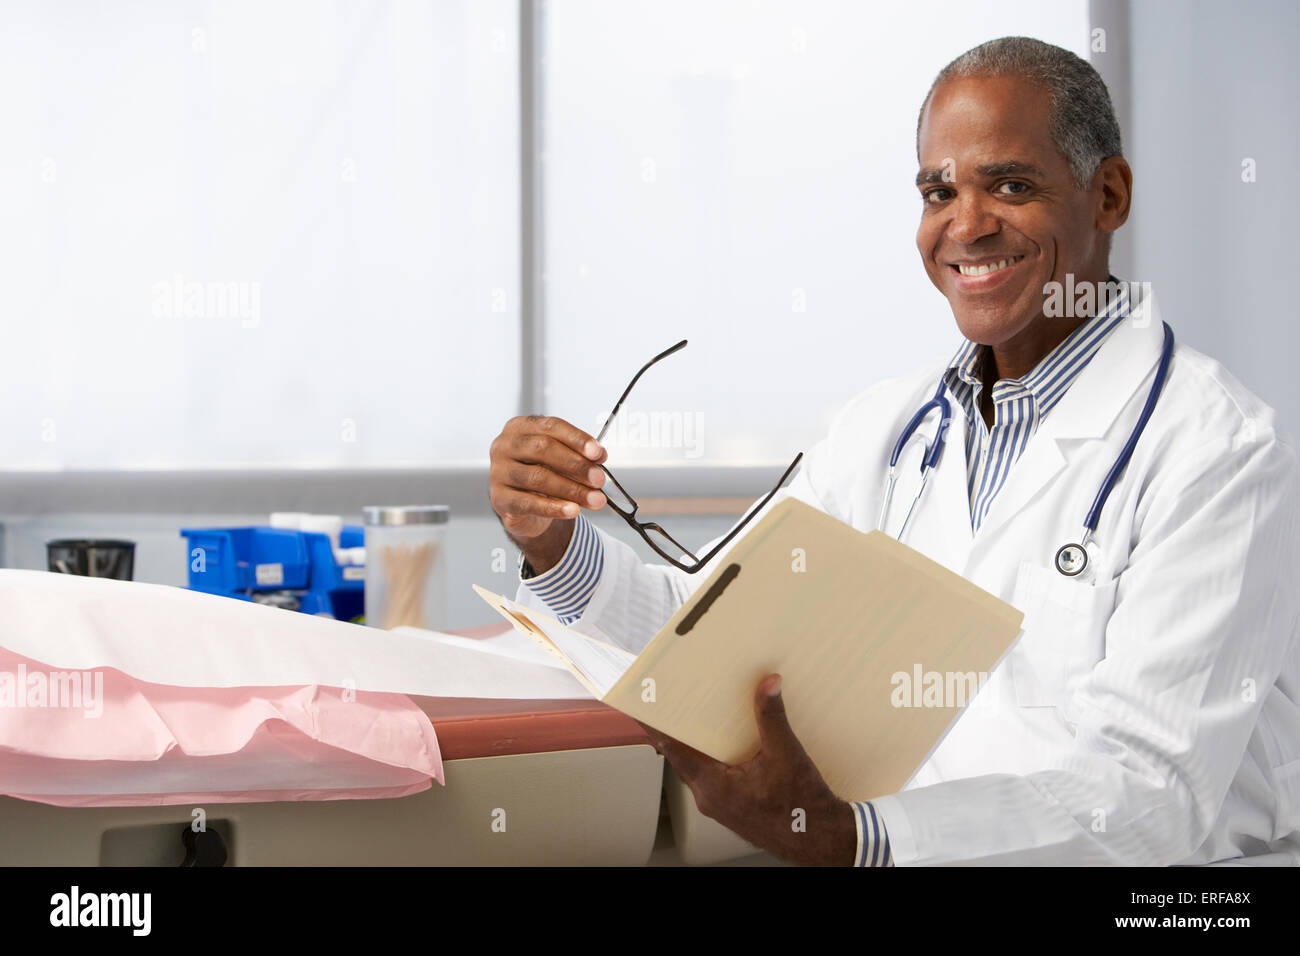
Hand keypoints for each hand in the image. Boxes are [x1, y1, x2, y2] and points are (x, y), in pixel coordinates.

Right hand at [489, 416, 607, 563]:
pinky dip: (554, 507)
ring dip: (572, 489)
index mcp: (519, 427)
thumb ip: (578, 455)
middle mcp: (504, 446)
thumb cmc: (540, 473)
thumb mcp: (560, 459)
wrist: (524, 506)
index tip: (597, 452)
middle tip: (598, 478)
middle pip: (542, 449)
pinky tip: (572, 510)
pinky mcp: (499, 499)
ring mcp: (498, 472)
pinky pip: (529, 503)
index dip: (577, 439)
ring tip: (593, 499)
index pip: (550, 426)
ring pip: (538, 477)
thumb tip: (599, 456)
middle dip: (576, 465)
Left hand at [639, 674, 857, 865]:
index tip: (640, 706)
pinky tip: (728, 742)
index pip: (672, 749)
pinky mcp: (733, 807)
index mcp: (713, 786)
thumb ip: (771, 717)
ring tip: (697, 715)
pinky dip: (713, 756)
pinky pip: (714, 775)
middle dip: (676, 728)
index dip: (655, 725)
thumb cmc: (802, 809)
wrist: (822, 840)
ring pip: (698, 766)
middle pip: (682, 755)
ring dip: (696, 743)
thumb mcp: (786, 755)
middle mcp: (710, 797)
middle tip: (669, 700)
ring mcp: (720, 805)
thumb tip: (767, 685)